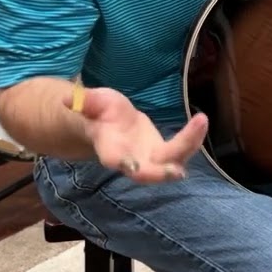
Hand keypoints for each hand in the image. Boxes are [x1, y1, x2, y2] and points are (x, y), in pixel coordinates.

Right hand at [66, 85, 208, 183]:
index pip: (114, 160)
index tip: (130, 166)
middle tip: (177, 171)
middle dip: (161, 174)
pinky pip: (182, 149)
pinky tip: (202, 121)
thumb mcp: (92, 102)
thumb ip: (85, 102)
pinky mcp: (165, 152)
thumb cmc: (98, 114)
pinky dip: (193, 138)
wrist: (109, 125)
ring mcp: (150, 159)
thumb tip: (69, 97)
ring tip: (201, 121)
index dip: (122, 163)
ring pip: (171, 161)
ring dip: (187, 145)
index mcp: (110, 149)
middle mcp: (131, 161)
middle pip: (147, 173)